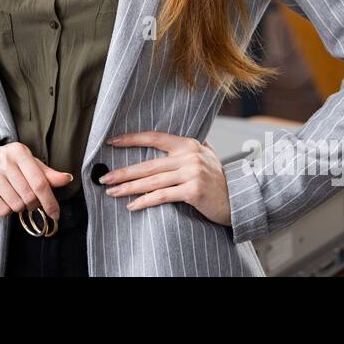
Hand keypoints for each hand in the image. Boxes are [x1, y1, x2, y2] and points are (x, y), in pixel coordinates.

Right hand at [0, 141, 72, 220]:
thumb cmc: (12, 164)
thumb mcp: (31, 165)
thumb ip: (49, 174)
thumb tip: (68, 178)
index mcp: (19, 152)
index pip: (40, 183)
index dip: (50, 201)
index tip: (55, 214)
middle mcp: (3, 160)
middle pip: (29, 196)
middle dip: (34, 205)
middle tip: (31, 202)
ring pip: (15, 205)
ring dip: (20, 207)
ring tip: (16, 197)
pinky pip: (2, 210)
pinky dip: (7, 210)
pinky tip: (4, 199)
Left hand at [102, 131, 231, 225]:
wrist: (238, 199)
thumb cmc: (219, 180)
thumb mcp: (208, 156)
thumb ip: (192, 146)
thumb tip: (174, 139)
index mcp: (188, 145)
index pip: (154, 137)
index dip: (132, 139)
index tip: (112, 142)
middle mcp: (189, 156)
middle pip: (148, 164)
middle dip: (123, 172)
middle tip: (104, 177)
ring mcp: (191, 173)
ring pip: (151, 181)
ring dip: (128, 188)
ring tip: (112, 192)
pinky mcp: (193, 191)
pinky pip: (162, 196)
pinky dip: (144, 201)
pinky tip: (131, 205)